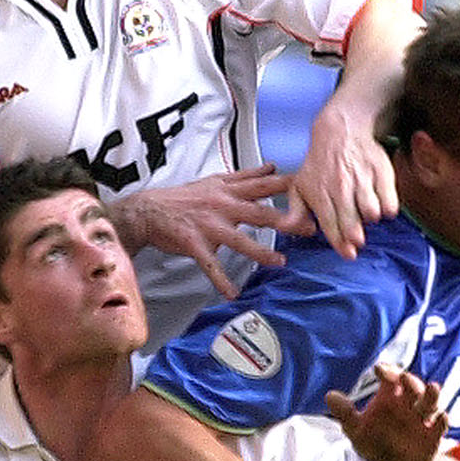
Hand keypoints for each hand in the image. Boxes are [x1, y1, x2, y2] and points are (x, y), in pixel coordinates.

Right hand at [111, 165, 298, 297]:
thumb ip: (245, 176)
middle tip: (307, 228)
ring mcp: (208, 226)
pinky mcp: (194, 244)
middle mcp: (222, 206)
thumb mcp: (216, 180)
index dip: (288, 187)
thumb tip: (270, 166)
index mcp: (229, 191)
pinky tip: (232, 294)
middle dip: (285, 220)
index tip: (311, 189)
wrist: (148, 211)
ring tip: (279, 262)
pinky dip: (221, 280)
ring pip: (239, 240)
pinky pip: (211, 265)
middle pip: (259, 213)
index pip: (264, 186)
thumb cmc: (183, 197)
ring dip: (260, 252)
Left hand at [286, 96, 398, 258]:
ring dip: (371, 218)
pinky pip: (389, 199)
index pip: (330, 225)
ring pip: (371, 211)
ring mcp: (362, 180)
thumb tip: (288, 229)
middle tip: (357, 241)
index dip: (340, 243)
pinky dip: (388, 207)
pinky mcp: (381, 172)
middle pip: (351, 221)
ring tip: (368, 216)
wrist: (339, 132)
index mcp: (321, 194)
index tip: (348, 254)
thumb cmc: (319, 164)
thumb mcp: (298, 186)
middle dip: (355, 236)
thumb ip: (294, 212)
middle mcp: (341, 187)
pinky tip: (382, 206)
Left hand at [327, 364, 447, 460]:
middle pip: (414, 387)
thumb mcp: (357, 430)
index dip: (388, 371)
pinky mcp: (433, 436)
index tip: (378, 369)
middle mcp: (409, 404)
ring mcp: (423, 419)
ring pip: (431, 402)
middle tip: (404, 378)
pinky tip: (442, 417)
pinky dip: (442, 421)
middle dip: (411, 381)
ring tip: (433, 387)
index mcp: (391, 396)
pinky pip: (439, 426)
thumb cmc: (376, 442)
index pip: (392, 377)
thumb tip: (329, 395)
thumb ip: (346, 413)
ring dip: (432, 395)